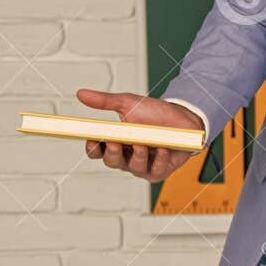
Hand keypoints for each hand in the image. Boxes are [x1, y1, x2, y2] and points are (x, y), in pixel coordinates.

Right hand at [76, 88, 202, 181]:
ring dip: (137, 156)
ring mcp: (143, 165)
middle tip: (115, 142)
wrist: (184, 118)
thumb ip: (105, 101)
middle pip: (111, 162)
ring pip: (133, 168)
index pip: (97, 151)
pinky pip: (155, 171)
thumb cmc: (155, 113)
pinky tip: (162, 149)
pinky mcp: (160, 170)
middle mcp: (127, 156)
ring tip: (142, 144)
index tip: (92, 138)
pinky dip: (158, 160)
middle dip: (112, 153)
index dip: (92, 148)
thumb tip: (81, 94)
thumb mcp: (129, 103)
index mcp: (116, 142)